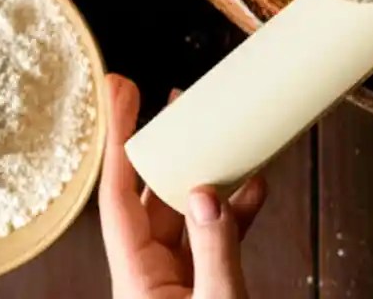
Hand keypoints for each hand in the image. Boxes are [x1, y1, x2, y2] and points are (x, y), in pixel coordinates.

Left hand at [100, 75, 267, 298]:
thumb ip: (214, 251)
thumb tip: (206, 195)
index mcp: (137, 278)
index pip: (118, 196)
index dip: (118, 139)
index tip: (119, 93)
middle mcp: (150, 274)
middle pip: (152, 195)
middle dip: (166, 146)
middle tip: (177, 99)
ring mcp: (177, 280)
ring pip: (187, 213)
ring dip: (208, 176)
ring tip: (221, 136)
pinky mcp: (204, 286)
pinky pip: (215, 238)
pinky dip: (235, 212)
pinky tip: (254, 188)